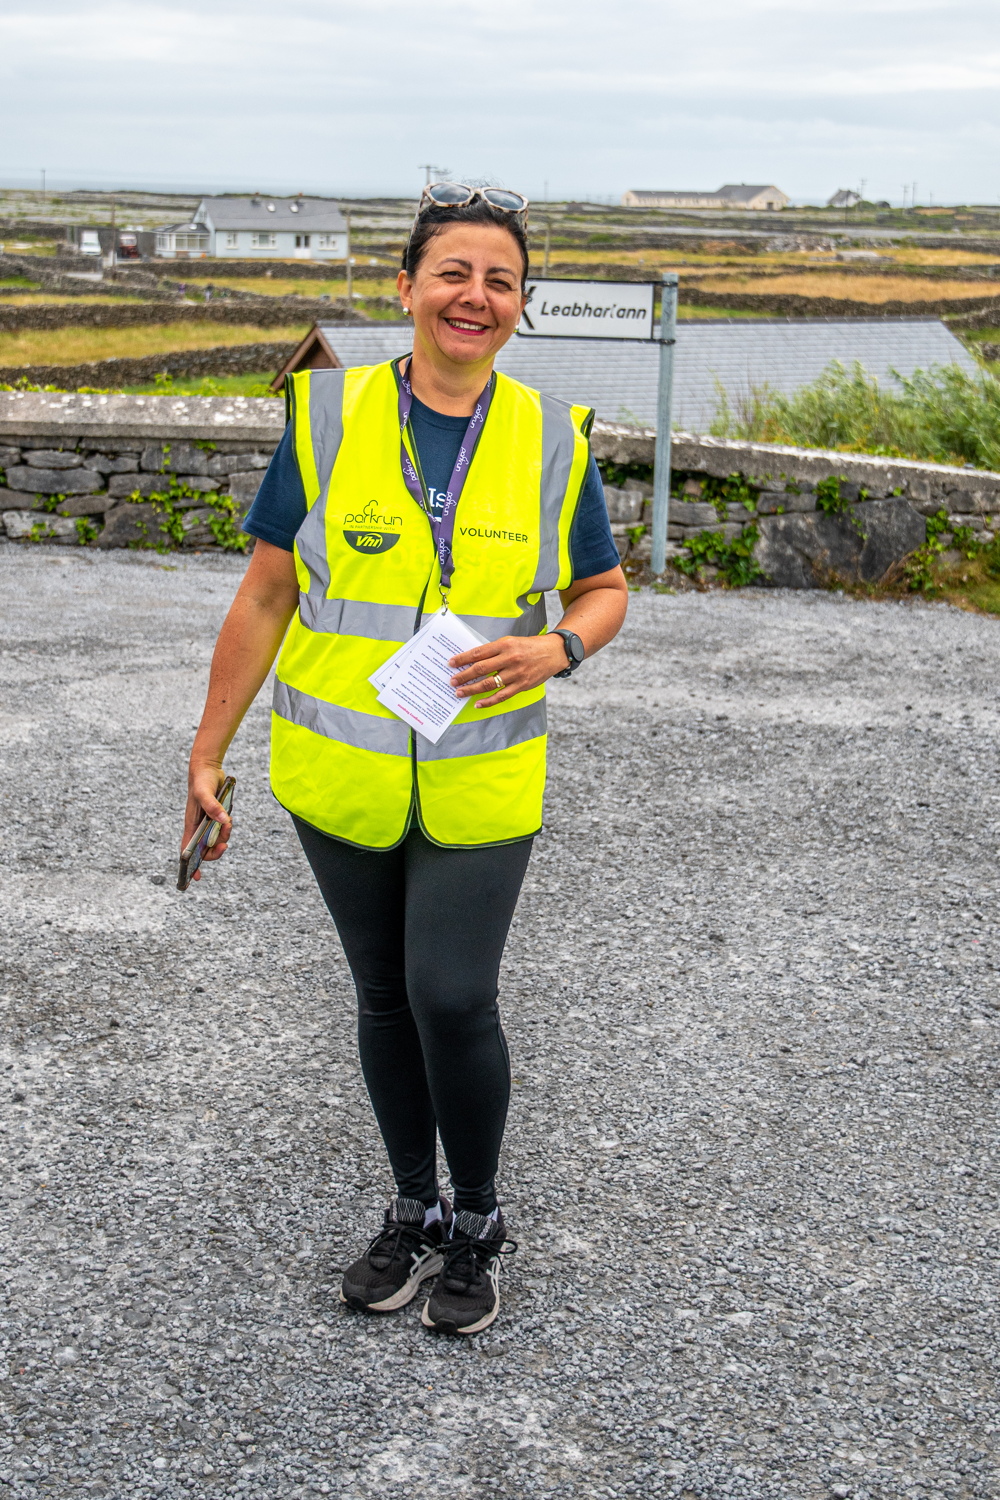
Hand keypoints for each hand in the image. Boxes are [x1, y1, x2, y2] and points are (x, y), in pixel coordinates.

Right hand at [182, 759, 232, 879]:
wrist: (208, 769)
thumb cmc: (202, 781)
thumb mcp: (205, 793)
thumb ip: (213, 807)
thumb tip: (224, 821)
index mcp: (190, 825)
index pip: (187, 850)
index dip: (191, 865)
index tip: (196, 877)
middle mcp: (198, 827)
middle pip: (206, 849)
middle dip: (216, 850)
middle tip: (225, 846)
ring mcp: (208, 823)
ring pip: (217, 839)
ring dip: (224, 836)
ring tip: (229, 824)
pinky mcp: (217, 817)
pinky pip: (223, 830)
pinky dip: (227, 829)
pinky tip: (228, 820)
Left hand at [449, 633, 568, 707]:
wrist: (554, 652)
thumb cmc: (529, 647)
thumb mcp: (511, 642)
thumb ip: (494, 651)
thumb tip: (473, 661)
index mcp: (505, 645)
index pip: (478, 653)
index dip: (463, 658)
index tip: (451, 663)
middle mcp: (509, 658)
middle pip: (480, 669)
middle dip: (463, 676)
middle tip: (451, 681)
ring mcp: (516, 673)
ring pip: (489, 684)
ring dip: (472, 689)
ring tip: (460, 692)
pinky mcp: (522, 685)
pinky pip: (501, 696)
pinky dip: (488, 701)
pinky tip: (478, 703)